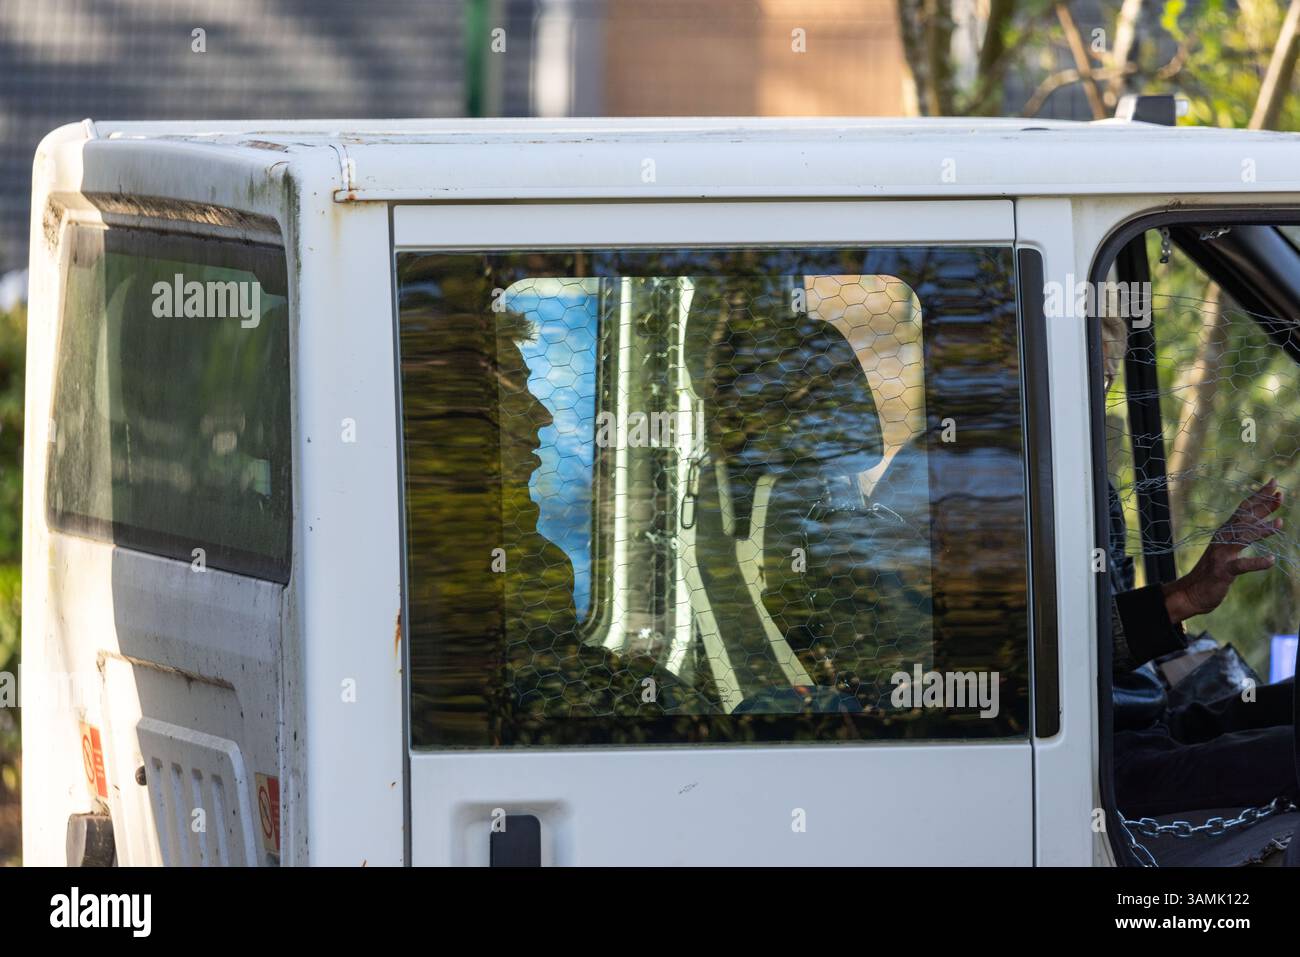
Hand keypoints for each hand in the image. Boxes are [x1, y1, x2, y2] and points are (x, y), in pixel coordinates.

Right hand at [1162, 479, 1283, 624]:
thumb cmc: (1214, 570)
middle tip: (1280, 495)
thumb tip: (1270, 521)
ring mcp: (1222, 554)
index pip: (1244, 509)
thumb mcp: (1231, 548)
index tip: (1274, 484)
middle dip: (1262, 506)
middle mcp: (1223, 538)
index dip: (1259, 496)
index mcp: (1226, 532)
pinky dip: (1256, 563)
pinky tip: (1271, 560)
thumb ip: (1247, 534)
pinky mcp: (1223, 571)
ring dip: (1261, 531)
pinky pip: (1241, 566)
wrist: (1192, 592)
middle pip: (1244, 518)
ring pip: (1243, 539)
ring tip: (1279, 523)